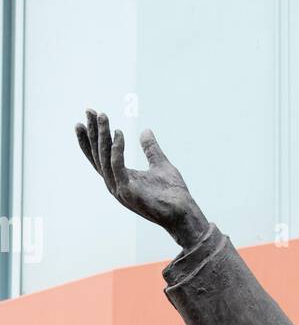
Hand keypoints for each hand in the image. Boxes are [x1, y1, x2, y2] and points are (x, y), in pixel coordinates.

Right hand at [74, 108, 208, 248]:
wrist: (183, 213)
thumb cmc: (173, 193)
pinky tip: (119, 133)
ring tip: (103, 116)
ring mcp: (119, 189)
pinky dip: (116, 149)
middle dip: (92, 132)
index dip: (91, 138)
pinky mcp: (127, 191)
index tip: (89, 118)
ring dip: (102, 136)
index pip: (100, 156)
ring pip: (104, 158)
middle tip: (89, 111)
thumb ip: (151, 149)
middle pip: (97, 154)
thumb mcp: (160, 164)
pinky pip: (117, 166)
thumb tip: (145, 131)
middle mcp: (115, 184)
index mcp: (120, 178)